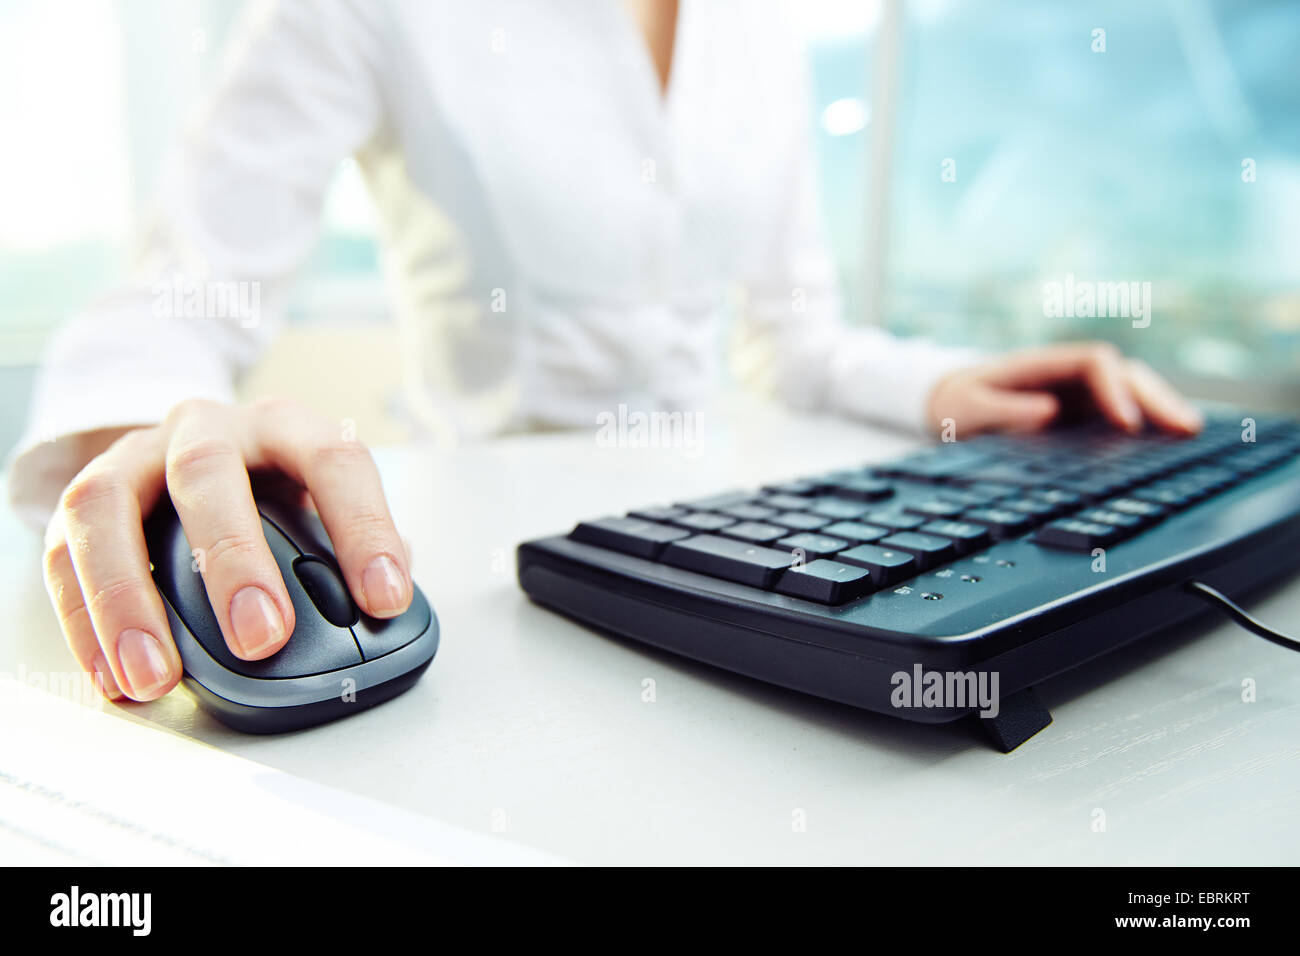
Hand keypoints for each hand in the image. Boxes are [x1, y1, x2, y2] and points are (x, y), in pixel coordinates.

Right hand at [42, 397, 412, 701]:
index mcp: (286, 427)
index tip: (383, 600)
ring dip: (129, 598)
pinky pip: (65, 551)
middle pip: (209, 472)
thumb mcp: (324, 501)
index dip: (364, 527)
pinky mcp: (84, 496)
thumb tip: (390, 597)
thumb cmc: (274, 489)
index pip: (333, 460)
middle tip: (262, 638)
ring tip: (157, 676)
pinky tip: (114, 673)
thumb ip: (357, 544)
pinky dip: (84, 619)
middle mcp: (208, 428)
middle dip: (233, 559)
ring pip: (111, 507)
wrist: (191, 451)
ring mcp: (136, 455)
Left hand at [926, 343, 1202, 437]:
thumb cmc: (958, 400)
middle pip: (1126, 375)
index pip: (1096, 363)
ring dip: (1161, 410)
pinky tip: (1171, 447)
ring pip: (1133, 392)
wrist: (947, 401)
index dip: (1115, 390)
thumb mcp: (969, 407)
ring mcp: (1081, 392)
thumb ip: (1004, 410)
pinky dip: (1148, 427)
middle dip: (1158, 398)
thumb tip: (1048, 413)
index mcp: (1046, 364)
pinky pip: (1123, 414)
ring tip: (1191, 436)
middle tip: (1186, 428)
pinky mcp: (1084, 414)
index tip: (1127, 424)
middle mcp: (1071, 373)